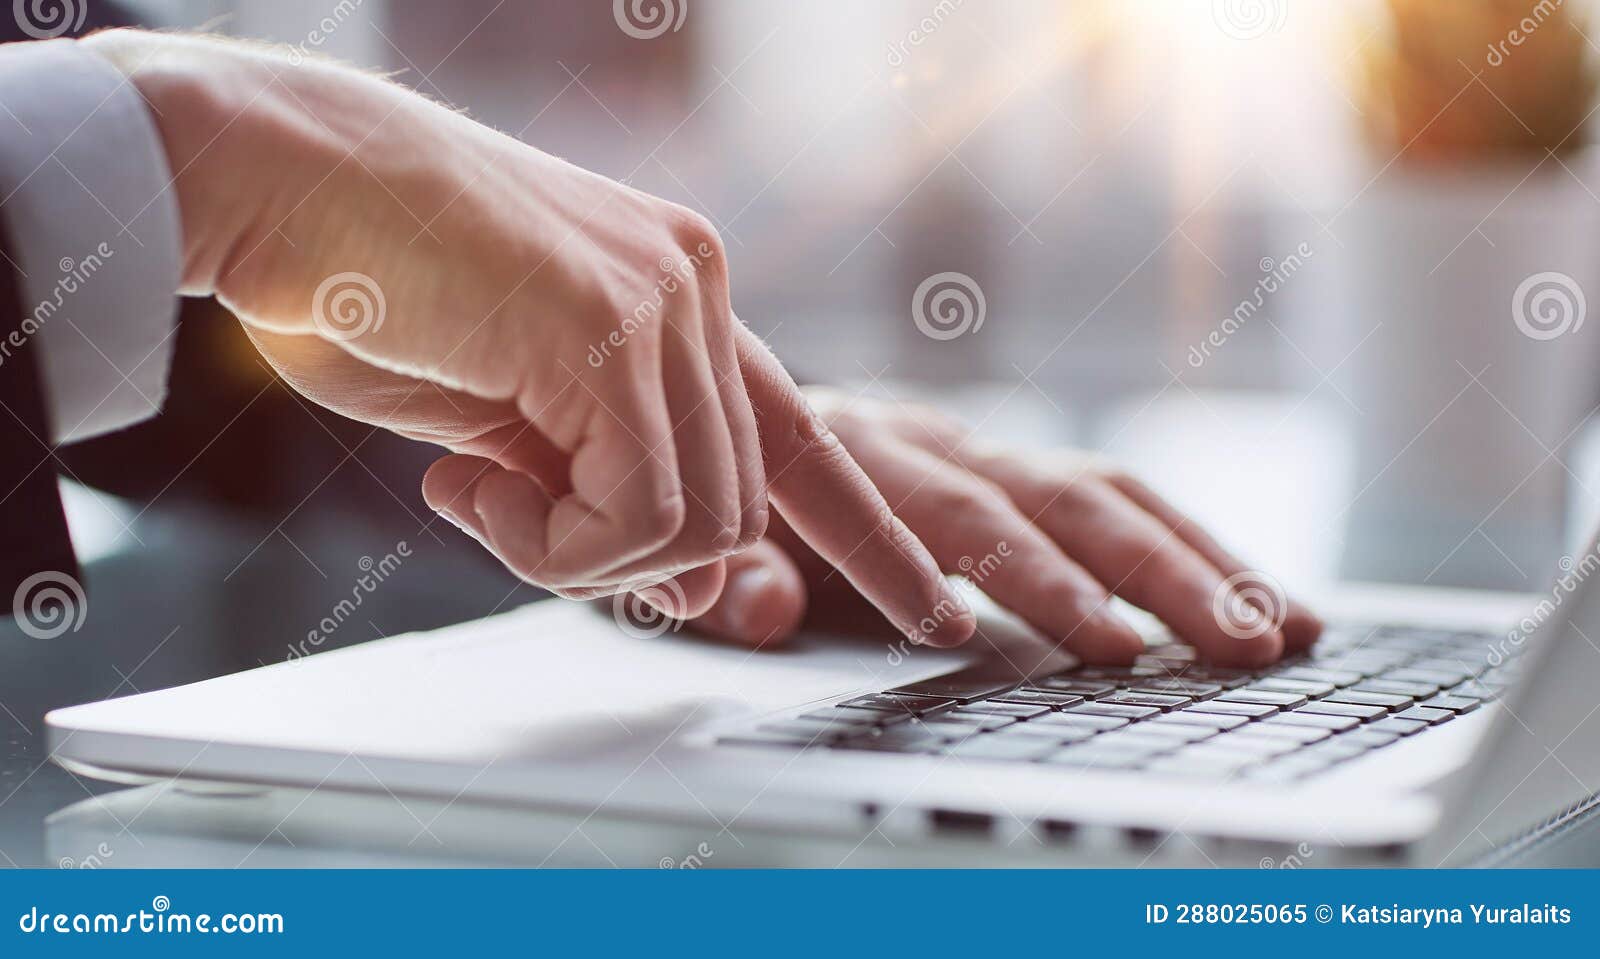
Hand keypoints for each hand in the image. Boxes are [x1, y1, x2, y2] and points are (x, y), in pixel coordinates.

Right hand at [83, 31, 972, 646]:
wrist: (278, 182)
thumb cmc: (374, 291)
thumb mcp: (517, 423)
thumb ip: (610, 489)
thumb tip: (698, 591)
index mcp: (680, 296)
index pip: (808, 434)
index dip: (873, 536)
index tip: (934, 607)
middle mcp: (694, 285)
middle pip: (744, 505)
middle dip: (632, 561)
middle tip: (511, 527)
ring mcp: (664, 298)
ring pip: (700, 521)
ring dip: (578, 554)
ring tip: (477, 492)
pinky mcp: (611, 326)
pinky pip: (637, 509)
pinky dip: (552, 542)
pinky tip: (466, 480)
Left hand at [683, 390, 1321, 666]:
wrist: (720, 397)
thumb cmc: (714, 487)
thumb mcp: (696, 536)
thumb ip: (727, 576)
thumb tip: (762, 608)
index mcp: (852, 450)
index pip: (954, 516)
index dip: (1029, 579)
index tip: (1101, 644)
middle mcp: (933, 437)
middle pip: (1059, 498)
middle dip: (1154, 575)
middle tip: (1234, 643)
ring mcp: (980, 447)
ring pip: (1107, 492)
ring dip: (1200, 561)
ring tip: (1282, 628)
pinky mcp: (1010, 466)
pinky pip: (1114, 499)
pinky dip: (1189, 549)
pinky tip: (1256, 598)